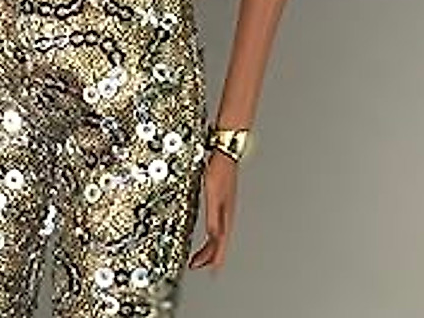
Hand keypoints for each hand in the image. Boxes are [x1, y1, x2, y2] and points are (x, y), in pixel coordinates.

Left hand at [188, 150, 238, 270]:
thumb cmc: (221, 168)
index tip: (210, 272)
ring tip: (202, 255)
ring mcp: (224, 206)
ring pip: (218, 233)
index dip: (215, 258)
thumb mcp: (213, 193)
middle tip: (197, 265)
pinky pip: (216, 223)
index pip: (221, 243)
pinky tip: (209, 232)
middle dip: (209, 255)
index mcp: (226, 214)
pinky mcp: (220, 199)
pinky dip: (212, 233)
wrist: (225, 150)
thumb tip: (213, 237)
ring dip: (210, 246)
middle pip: (219, 241)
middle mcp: (226, 212)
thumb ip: (214, 215)